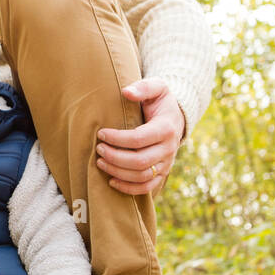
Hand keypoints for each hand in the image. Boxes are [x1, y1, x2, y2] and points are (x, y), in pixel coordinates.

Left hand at [95, 78, 185, 196]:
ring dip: (118, 172)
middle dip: (114, 157)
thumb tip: (126, 92)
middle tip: (98, 149)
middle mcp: (169, 148)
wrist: (176, 117)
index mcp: (166, 128)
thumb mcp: (157, 87)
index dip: (117, 139)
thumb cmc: (160, 101)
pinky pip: (147, 187)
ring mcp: (166, 163)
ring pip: (141, 176)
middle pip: (139, 161)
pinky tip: (112, 181)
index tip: (100, 133)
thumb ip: (143, 87)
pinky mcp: (162, 173)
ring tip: (100, 162)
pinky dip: (129, 188)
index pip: (138, 139)